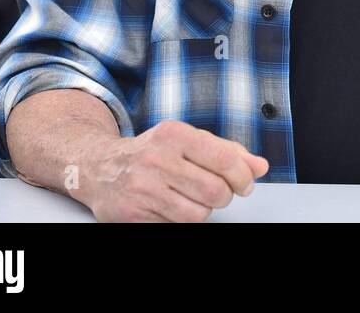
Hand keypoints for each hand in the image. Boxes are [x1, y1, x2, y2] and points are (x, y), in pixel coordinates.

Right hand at [78, 120, 268, 221]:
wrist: (99, 167)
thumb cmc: (153, 152)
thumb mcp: (189, 140)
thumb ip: (227, 151)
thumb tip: (260, 166)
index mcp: (174, 134)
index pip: (224, 159)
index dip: (242, 176)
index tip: (245, 183)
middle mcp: (157, 159)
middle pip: (214, 191)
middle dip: (225, 196)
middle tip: (220, 192)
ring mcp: (142, 188)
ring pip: (197, 214)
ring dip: (203, 210)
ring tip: (193, 198)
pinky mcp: (132, 214)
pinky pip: (175, 225)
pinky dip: (181, 219)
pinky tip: (172, 205)